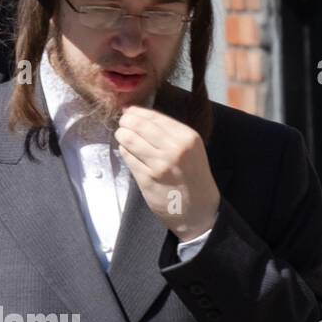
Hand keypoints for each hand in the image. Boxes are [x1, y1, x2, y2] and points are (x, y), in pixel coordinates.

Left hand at [114, 105, 220, 239]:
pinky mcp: (148, 179)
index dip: (137, 112)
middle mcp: (175, 149)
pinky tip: (127, 151)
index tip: (129, 111)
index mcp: (187, 137)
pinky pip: (129, 158)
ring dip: (122, 135)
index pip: (155, 117)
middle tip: (122, 123)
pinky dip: (124, 152)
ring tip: (122, 135)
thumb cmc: (193, 177)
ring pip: (130, 140)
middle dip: (126, 122)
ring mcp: (160, 165)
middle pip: (140, 126)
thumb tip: (139, 114)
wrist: (199, 210)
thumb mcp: (191, 149)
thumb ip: (169, 133)